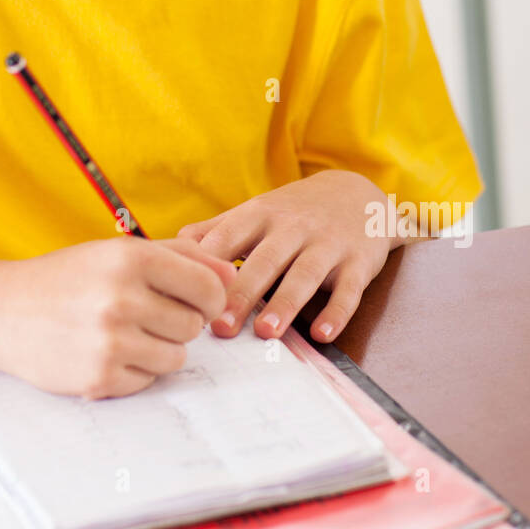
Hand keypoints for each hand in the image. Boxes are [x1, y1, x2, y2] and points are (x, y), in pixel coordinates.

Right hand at [0, 236, 235, 398]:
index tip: (196, 300)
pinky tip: (105, 350)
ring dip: (158, 347)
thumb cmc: (66, 278)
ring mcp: (110, 342)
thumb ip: (180, 256)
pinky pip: (148, 380)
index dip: (211, 297)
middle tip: (143, 313)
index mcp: (131, 258)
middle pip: (194, 325)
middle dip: (177, 321)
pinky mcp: (99, 378)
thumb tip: (233, 273)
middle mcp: (121, 298)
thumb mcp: (117, 251)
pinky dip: (134, 369)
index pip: (209, 287)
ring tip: (124, 332)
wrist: (1, 311)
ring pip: (177, 356)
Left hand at [175, 170, 392, 344]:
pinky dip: (337, 312)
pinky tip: (323, 335)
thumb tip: (170, 249)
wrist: (359, 193)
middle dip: (242, 293)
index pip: (229, 239)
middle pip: (265, 261)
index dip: (208, 268)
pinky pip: (348, 290)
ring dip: (285, 304)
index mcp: (260, 214)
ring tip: (266, 332)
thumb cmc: (295, 211)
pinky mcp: (358, 263)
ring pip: (305, 275)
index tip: (187, 296)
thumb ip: (216, 230)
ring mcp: (327, 244)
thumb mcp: (257, 211)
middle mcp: (293, 227)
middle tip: (220, 327)